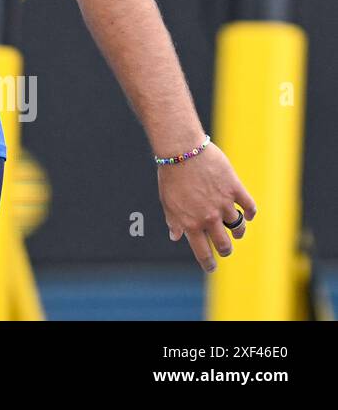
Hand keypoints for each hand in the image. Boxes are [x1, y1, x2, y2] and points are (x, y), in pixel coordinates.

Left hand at [156, 141, 256, 271]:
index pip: (203, 251)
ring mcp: (224, 204)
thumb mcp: (168, 201)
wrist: (182, 150)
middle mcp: (209, 217)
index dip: (208, 263)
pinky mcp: (235, 189)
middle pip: (224, 244)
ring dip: (238, 232)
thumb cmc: (171, 175)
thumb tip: (176, 236)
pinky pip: (249, 207)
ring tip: (237, 232)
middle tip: (225, 250)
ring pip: (238, 227)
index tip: (211, 268)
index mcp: (191, 223)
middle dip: (226, 250)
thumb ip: (174, 221)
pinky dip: (250, 213)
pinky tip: (248, 215)